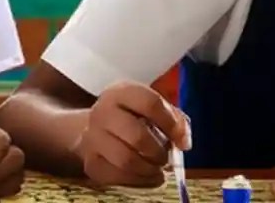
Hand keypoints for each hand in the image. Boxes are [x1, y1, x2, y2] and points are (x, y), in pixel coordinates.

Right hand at [74, 81, 189, 186]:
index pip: (150, 104)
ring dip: (149, 169)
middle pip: (137, 137)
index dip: (173, 125)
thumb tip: (183, 141)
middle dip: (159, 153)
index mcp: (121, 93)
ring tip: (155, 167)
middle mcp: (103, 112)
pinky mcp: (90, 162)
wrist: (94, 131)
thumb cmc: (131, 119)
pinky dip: (139, 180)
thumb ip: (173, 119)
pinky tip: (144, 174)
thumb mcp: (150, 109)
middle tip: (165, 158)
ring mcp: (92, 137)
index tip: (183, 142)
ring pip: (127, 160)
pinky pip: (119, 177)